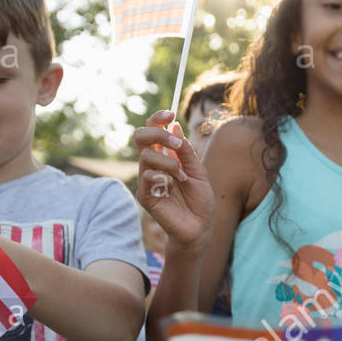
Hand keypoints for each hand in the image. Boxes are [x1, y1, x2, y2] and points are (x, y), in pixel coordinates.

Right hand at [132, 110, 214, 251]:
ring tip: (182, 177)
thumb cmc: (200, 201)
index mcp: (165, 157)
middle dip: (157, 132)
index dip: (158, 119)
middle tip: (176, 144)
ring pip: (146, 156)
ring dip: (169, 162)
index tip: (170, 113)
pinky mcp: (145, 196)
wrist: (200, 227)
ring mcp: (147, 180)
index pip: (152, 130)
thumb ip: (186, 151)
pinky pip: (146, 176)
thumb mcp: (198, 171)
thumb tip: (175, 126)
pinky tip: (172, 187)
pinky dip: (163, 177)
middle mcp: (153, 166)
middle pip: (140, 136)